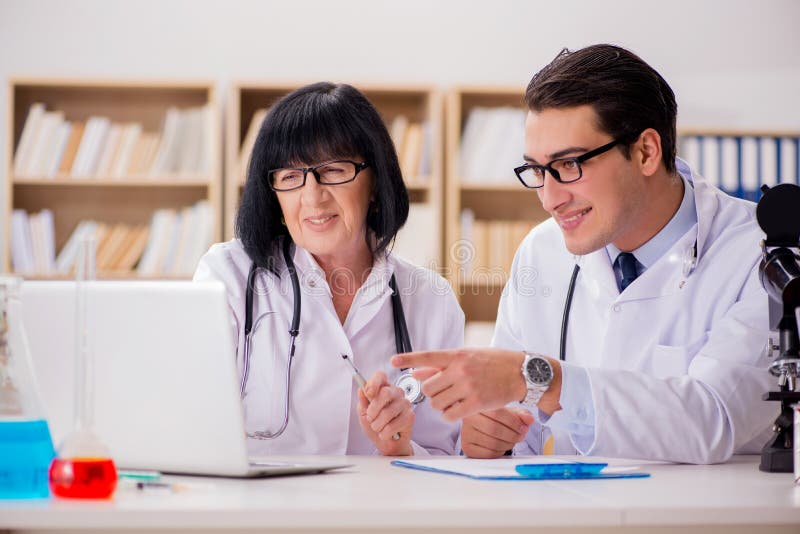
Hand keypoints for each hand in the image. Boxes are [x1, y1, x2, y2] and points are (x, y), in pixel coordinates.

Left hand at [357, 371, 413, 455]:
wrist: (386, 443)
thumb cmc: (376, 425)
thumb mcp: (364, 413)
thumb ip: (362, 402)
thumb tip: (361, 390)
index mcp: (383, 388)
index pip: (381, 376)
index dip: (374, 382)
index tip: (368, 393)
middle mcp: (396, 392)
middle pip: (385, 393)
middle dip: (373, 409)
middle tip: (370, 418)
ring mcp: (405, 403)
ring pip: (388, 412)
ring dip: (377, 424)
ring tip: (377, 428)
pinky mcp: (410, 416)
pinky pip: (393, 425)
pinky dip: (385, 433)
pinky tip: (386, 433)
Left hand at [391, 348, 560, 420]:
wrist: (521, 373)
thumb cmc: (492, 363)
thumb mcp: (468, 357)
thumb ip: (441, 365)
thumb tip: (416, 373)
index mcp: (458, 355)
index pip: (427, 356)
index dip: (408, 358)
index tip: (392, 361)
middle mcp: (461, 370)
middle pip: (428, 388)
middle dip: (432, 393)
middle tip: (443, 391)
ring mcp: (468, 387)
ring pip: (437, 403)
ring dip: (441, 405)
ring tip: (453, 399)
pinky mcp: (476, 404)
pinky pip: (450, 415)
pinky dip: (450, 415)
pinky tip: (458, 409)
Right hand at [461, 407, 533, 458]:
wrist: (481, 423)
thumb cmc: (496, 417)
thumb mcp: (510, 411)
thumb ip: (521, 414)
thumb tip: (529, 419)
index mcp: (479, 405)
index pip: (497, 413)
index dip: (514, 422)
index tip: (524, 427)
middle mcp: (468, 418)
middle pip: (494, 429)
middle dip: (513, 435)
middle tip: (521, 436)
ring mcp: (466, 433)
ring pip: (493, 443)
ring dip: (509, 444)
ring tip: (512, 441)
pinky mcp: (467, 447)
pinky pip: (488, 454)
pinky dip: (500, 452)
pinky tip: (502, 446)